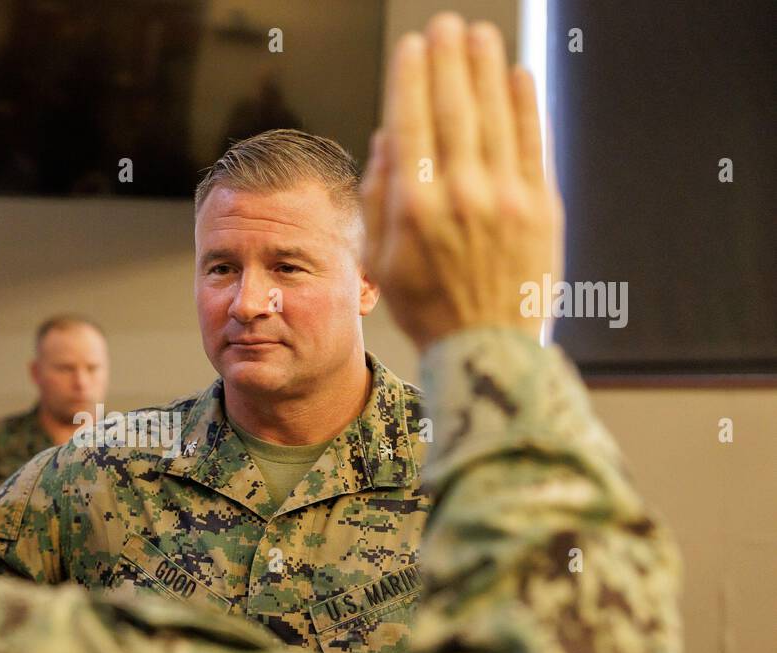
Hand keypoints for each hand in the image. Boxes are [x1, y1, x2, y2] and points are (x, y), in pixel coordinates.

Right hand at [361, 14, 563, 349]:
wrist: (488, 350)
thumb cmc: (428, 308)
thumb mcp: (381, 261)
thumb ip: (380, 197)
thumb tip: (388, 139)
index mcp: (416, 209)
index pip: (412, 124)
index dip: (411, 79)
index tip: (412, 48)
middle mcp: (461, 196)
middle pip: (455, 110)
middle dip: (450, 61)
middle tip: (447, 25)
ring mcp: (506, 200)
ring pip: (496, 117)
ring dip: (487, 70)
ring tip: (481, 36)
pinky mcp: (542, 207)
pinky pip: (533, 143)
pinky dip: (526, 106)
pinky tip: (518, 75)